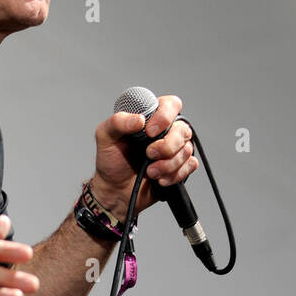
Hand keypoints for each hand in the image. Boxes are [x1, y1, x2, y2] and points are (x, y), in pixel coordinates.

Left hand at [89, 94, 197, 218]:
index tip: (149, 132)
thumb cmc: (111, 161)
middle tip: (148, 154)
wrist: (115, 190)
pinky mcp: (180, 167)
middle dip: (167, 145)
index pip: (171, 105)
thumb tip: (140, 119)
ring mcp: (175, 149)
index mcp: (152, 117)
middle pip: (183, 129)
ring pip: (187, 149)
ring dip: (168, 164)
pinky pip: (190, 165)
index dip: (164, 116)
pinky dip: (175, 174)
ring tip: (150, 171)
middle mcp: (167, 131)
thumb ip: (118, 122)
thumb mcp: (105, 136)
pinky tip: (160, 179)